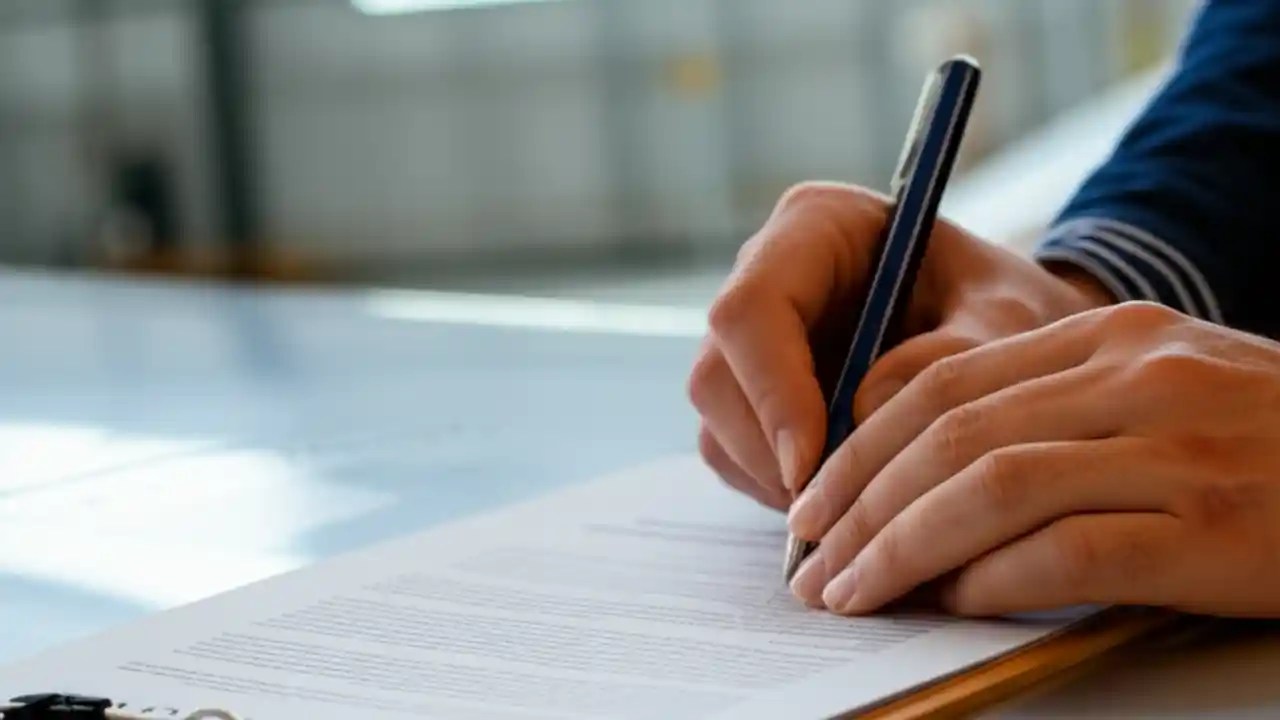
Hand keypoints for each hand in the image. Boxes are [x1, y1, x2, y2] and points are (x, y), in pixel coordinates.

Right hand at [687, 182, 1112, 510]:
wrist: (1012, 337)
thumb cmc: (1011, 312)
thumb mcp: (1008, 323)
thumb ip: (950, 357)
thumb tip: (862, 408)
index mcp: (814, 227)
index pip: (751, 310)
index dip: (772, 391)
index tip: (814, 465)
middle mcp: (764, 276)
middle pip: (718, 376)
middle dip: (772, 451)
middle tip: (841, 508)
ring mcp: (749, 340)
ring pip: (718, 424)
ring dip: (777, 479)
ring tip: (859, 503)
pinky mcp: (749, 396)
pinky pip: (733, 455)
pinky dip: (781, 491)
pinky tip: (846, 497)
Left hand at [788, 301, 1279, 618]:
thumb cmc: (1264, 444)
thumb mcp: (1155, 392)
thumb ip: (1047, 412)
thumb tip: (918, 479)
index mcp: (1111, 336)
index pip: (943, 381)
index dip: (860, 444)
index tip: (815, 500)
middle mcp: (1137, 376)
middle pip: (950, 432)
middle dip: (858, 503)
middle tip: (809, 561)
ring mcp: (1178, 448)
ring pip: (990, 486)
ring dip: (900, 545)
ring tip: (849, 592)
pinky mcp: (1213, 526)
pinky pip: (1069, 550)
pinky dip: (991, 579)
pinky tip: (948, 604)